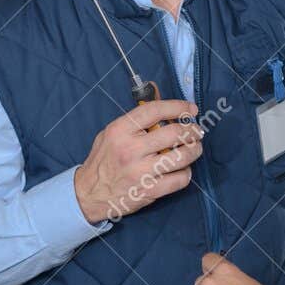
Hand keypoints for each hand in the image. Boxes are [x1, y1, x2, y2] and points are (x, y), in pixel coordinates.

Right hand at [73, 100, 202, 223]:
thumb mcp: (112, 132)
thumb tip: (156, 90)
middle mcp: (131, 149)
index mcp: (120, 130)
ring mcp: (141, 171)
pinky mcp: (149, 191)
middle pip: (174, 133)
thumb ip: (136, 116)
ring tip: (195, 148)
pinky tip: (182, 170)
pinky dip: (186, 173)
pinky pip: (180, 179)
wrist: (88, 194)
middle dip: (192, 130)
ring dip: (194, 150)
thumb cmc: (103, 160)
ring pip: (182, 156)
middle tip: (196, 131)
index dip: (178, 107)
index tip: (191, 109)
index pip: (155, 110)